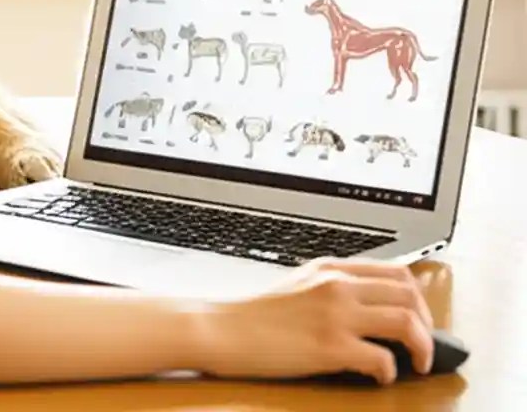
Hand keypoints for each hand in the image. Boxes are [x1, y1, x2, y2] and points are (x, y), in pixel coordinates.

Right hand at [200, 257, 434, 383]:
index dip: (418, 299)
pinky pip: (382, 358)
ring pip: (407, 323)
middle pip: (410, 295)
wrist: (220, 328)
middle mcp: (338, 286)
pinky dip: (390, 372)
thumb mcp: (298, 284)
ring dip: (422, 348)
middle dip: (428, 324)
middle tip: (423, 346)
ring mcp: (335, 315)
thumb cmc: (252, 314)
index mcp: (331, 269)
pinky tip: (379, 377)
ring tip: (417, 364)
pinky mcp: (329, 347)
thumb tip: (368, 306)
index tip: (418, 319)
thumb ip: (332, 287)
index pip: (397, 272)